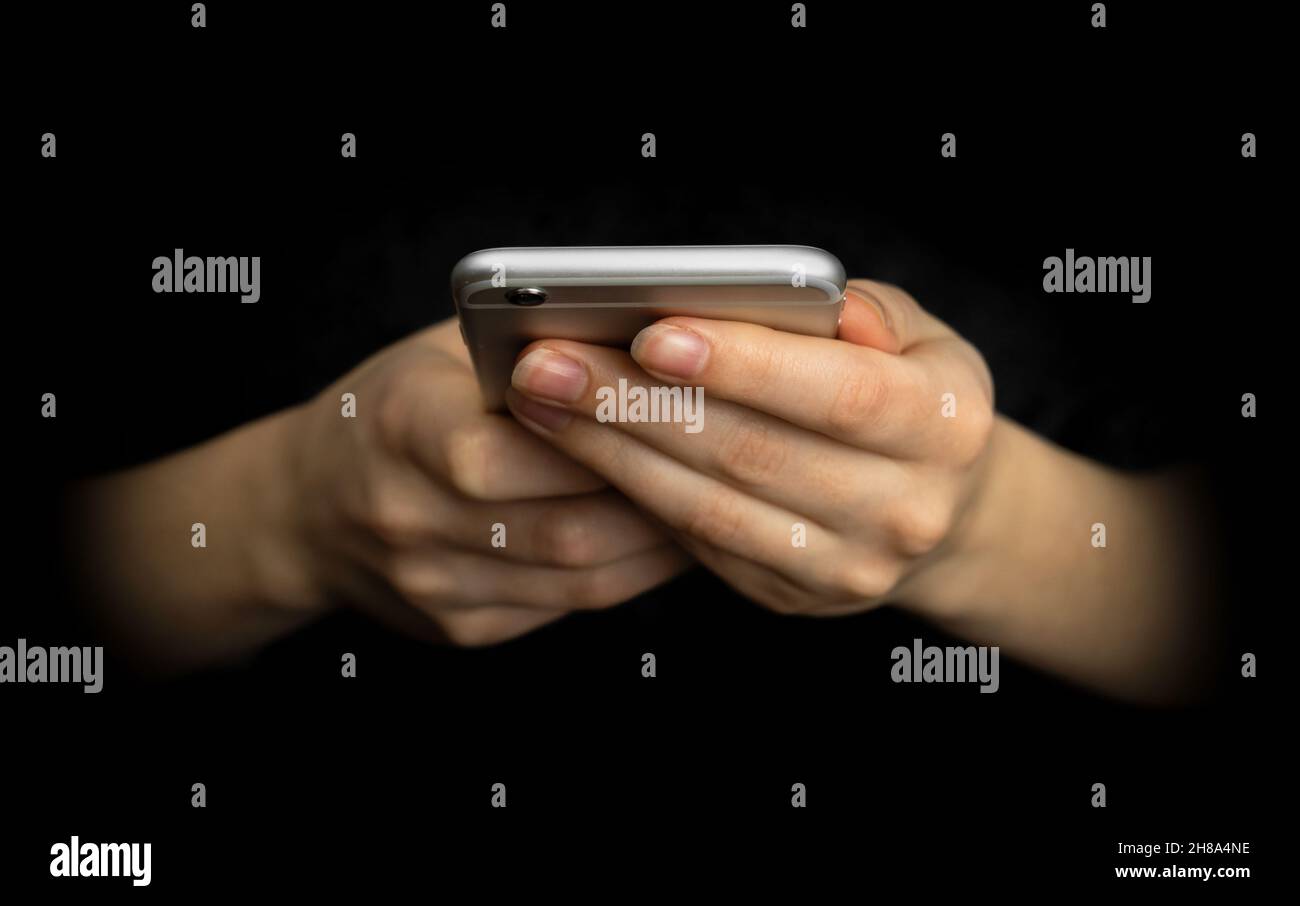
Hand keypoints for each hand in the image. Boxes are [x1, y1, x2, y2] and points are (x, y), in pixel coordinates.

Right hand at [280, 318, 690, 645]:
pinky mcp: (461, 627)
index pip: (520, 448)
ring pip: (581, 578)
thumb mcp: (442, 353)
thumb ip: (529, 353)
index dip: (614, 436)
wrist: (310, 508)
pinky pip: (567, 607)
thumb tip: (653, 348)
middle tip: (730, 470)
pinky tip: (663, 540)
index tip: (689, 415)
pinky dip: (627, 573)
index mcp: (404, 426)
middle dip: (658, 500)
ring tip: (714, 505)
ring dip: (659, 545)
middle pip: (566, 527)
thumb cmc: (397, 407)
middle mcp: (410, 516)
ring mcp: (433, 585)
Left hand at [502, 280, 994, 616]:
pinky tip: (579, 445)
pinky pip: (696, 543)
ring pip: (708, 509)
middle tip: (550, 361)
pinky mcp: (792, 597)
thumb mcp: (920, 337)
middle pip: (752, 455)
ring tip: (542, 399)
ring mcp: (845, 568)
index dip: (744, 366)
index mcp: (945, 426)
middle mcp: (904, 510)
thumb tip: (815, 302)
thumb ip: (868, 313)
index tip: (652, 333)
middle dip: (639, 405)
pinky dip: (632, 491)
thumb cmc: (911, 395)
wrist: (943, 512)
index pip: (839, 395)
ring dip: (612, 452)